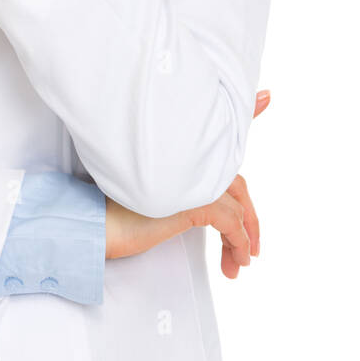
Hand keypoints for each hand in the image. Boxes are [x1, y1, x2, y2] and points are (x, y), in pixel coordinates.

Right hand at [105, 90, 269, 278]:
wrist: (93, 223)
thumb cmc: (110, 209)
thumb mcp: (150, 193)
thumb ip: (174, 184)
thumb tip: (190, 199)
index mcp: (179, 150)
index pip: (219, 133)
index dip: (245, 112)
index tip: (266, 97)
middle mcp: (190, 160)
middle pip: (235, 182)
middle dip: (249, 217)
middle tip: (251, 247)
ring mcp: (194, 180)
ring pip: (236, 207)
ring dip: (244, 238)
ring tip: (239, 262)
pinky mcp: (195, 203)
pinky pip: (230, 224)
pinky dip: (238, 242)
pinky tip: (235, 260)